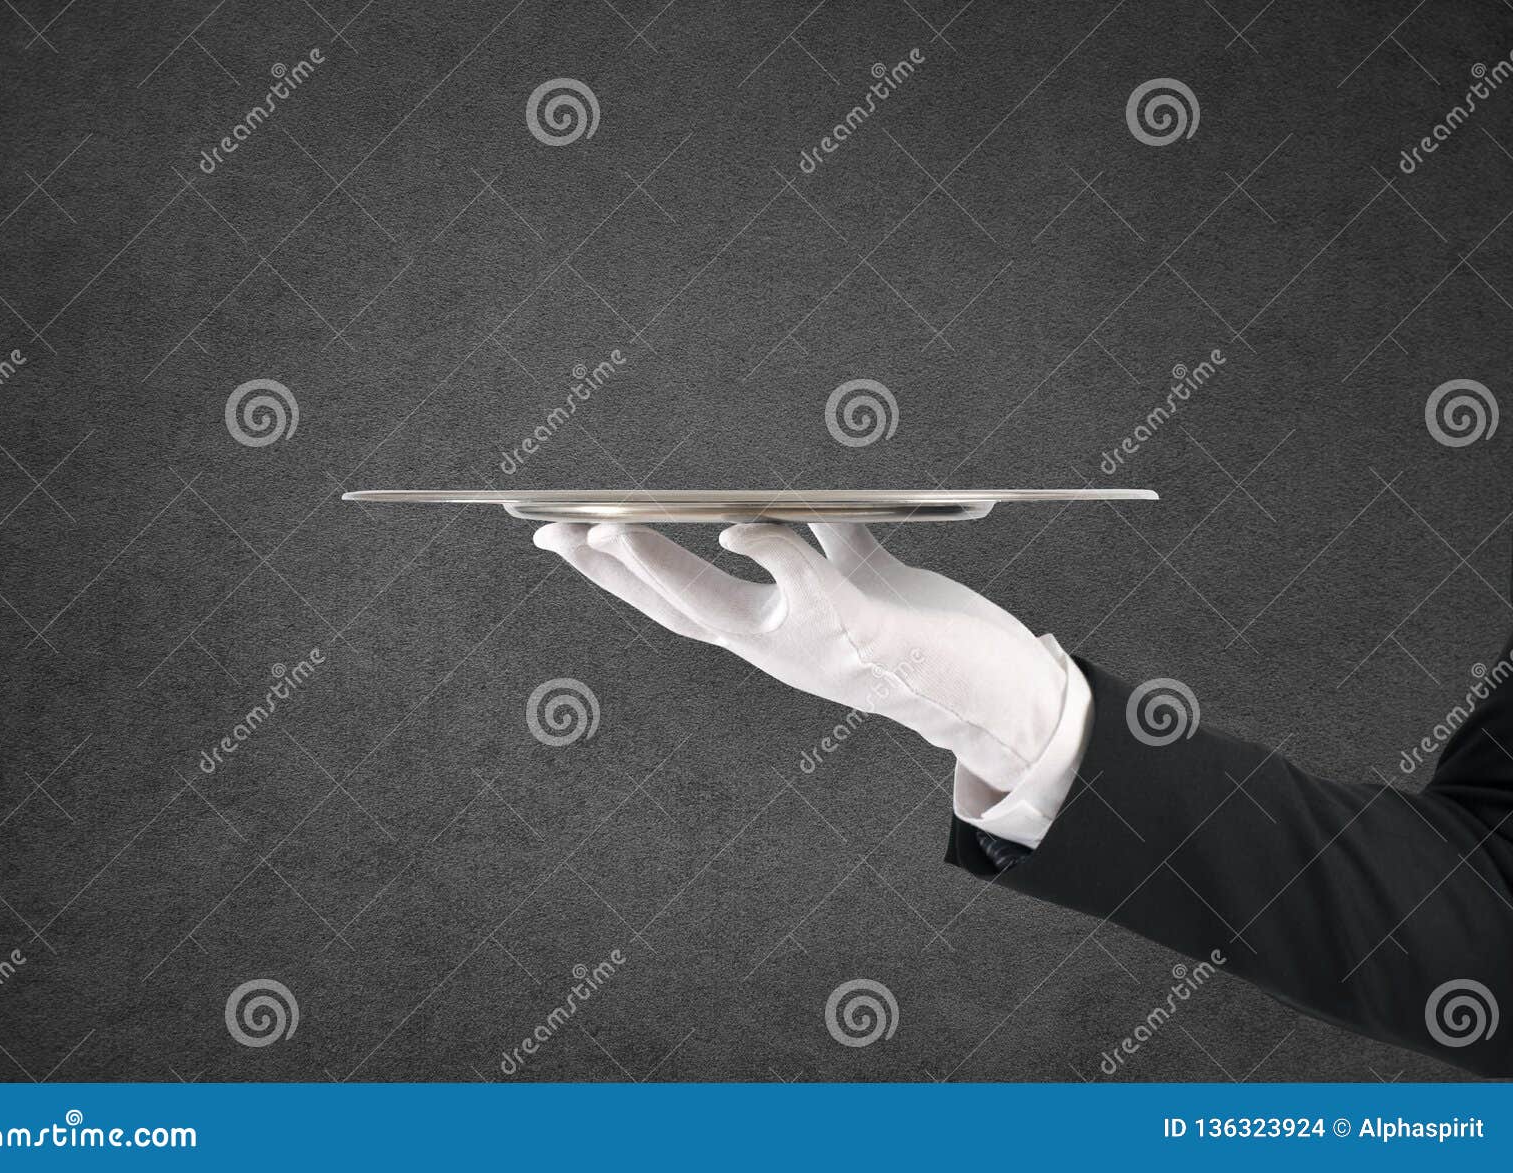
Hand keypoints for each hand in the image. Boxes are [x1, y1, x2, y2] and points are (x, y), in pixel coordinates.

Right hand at [532, 520, 1091, 845]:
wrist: (999, 699)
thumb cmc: (930, 637)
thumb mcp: (865, 581)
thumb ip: (826, 542)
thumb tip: (789, 508)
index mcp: (773, 635)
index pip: (678, 605)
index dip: (619, 574)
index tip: (565, 536)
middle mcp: (780, 647)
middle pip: (673, 610)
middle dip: (609, 570)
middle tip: (553, 531)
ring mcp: (813, 641)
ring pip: (718, 605)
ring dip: (660, 568)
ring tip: (609, 528)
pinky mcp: (861, 625)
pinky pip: (806, 582)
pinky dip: (771, 554)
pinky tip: (738, 527)